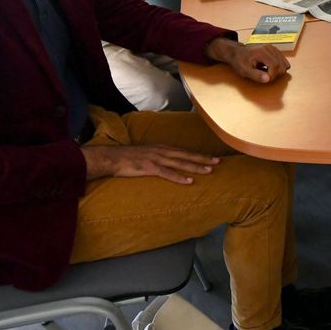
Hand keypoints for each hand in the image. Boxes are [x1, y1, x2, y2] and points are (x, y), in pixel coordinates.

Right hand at [81, 144, 219, 183]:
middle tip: (218, 162)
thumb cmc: (128, 157)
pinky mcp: (150, 167)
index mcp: (161, 147)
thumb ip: (158, 157)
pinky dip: (179, 177)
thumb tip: (167, 162)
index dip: (198, 154)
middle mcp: (162, 151)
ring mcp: (156, 159)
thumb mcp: (146, 153)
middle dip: (203, 158)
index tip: (211, 157)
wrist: (112, 158)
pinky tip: (189, 181)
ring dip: (196, 167)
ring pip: (181, 163)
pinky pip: (167, 173)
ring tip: (209, 171)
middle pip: (186, 155)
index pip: (184, 151)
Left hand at [207, 38, 289, 83]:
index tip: (265, 79)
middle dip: (275, 74)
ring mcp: (273, 48)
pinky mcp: (275, 50)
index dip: (272, 76)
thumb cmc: (240, 61)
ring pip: (284, 63)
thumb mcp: (245, 71)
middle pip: (282, 65)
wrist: (237, 53)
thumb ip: (256, 75)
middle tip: (265, 76)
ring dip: (278, 71)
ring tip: (267, 71)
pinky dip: (280, 66)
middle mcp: (269, 48)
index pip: (275, 66)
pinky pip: (284, 60)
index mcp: (262, 52)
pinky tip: (271, 68)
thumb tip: (268, 79)